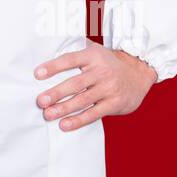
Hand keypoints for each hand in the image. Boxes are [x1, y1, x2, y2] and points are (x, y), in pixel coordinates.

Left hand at [33, 39, 157, 130]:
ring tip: (48, 114)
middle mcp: (101, 71)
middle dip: (56, 93)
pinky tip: (64, 124)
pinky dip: (78, 120)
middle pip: (75, 83)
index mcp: (93, 55)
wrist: (139, 72)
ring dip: (64, 108)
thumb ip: (75, 55)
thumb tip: (47, 55)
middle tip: (40, 101)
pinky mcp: (115, 103)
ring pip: (83, 100)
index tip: (37, 74)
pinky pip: (94, 113)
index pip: (70, 60)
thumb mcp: (95, 52)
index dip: (53, 66)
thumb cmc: (108, 63)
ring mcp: (109, 88)